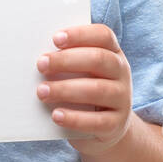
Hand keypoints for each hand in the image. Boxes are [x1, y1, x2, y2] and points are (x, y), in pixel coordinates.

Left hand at [37, 23, 132, 155]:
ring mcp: (122, 98)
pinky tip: (56, 115)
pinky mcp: (116, 124)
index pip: (103, 35)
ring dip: (65, 89)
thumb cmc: (84, 89)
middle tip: (41, 64)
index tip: (55, 39)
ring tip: (42, 92)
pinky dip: (74, 118)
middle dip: (66, 60)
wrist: (107, 127)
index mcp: (113, 52)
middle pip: (98, 59)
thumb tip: (40, 58)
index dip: (80, 34)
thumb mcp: (81, 71)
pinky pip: (97, 121)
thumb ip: (67, 60)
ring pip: (97, 90)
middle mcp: (121, 72)